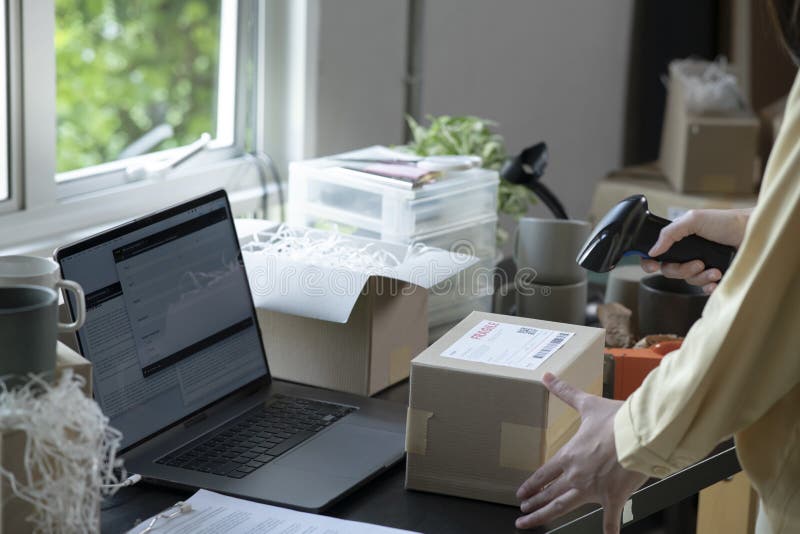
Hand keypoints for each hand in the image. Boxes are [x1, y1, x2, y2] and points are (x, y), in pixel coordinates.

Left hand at [515, 374, 646, 532]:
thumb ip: (565, 392)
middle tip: (522, 513)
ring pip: (563, 507)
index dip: (531, 485)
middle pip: (549, 493)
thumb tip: (547, 376)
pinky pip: (609, 519)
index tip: (521, 494)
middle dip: (534, 504)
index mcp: (569, 455)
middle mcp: (576, 474)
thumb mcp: (587, 404)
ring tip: (531, 523)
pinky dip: (608, 530)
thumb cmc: (616, 419)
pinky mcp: (612, 497)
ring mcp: (592, 488)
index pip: (543, 474)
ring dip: (545, 516)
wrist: (641, 433)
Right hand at [641, 208, 751, 293]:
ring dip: (700, 277)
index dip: (650, 261)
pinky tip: (716, 279)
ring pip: (687, 281)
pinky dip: (707, 286)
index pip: (656, 254)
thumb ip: (669, 233)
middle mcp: (688, 253)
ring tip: (715, 270)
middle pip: (670, 271)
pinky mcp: (714, 277)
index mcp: (680, 240)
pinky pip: (702, 289)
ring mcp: (701, 266)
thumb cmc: (726, 222)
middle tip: (698, 263)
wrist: (755, 233)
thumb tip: (652, 250)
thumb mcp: (693, 220)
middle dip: (682, 270)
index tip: (652, 265)